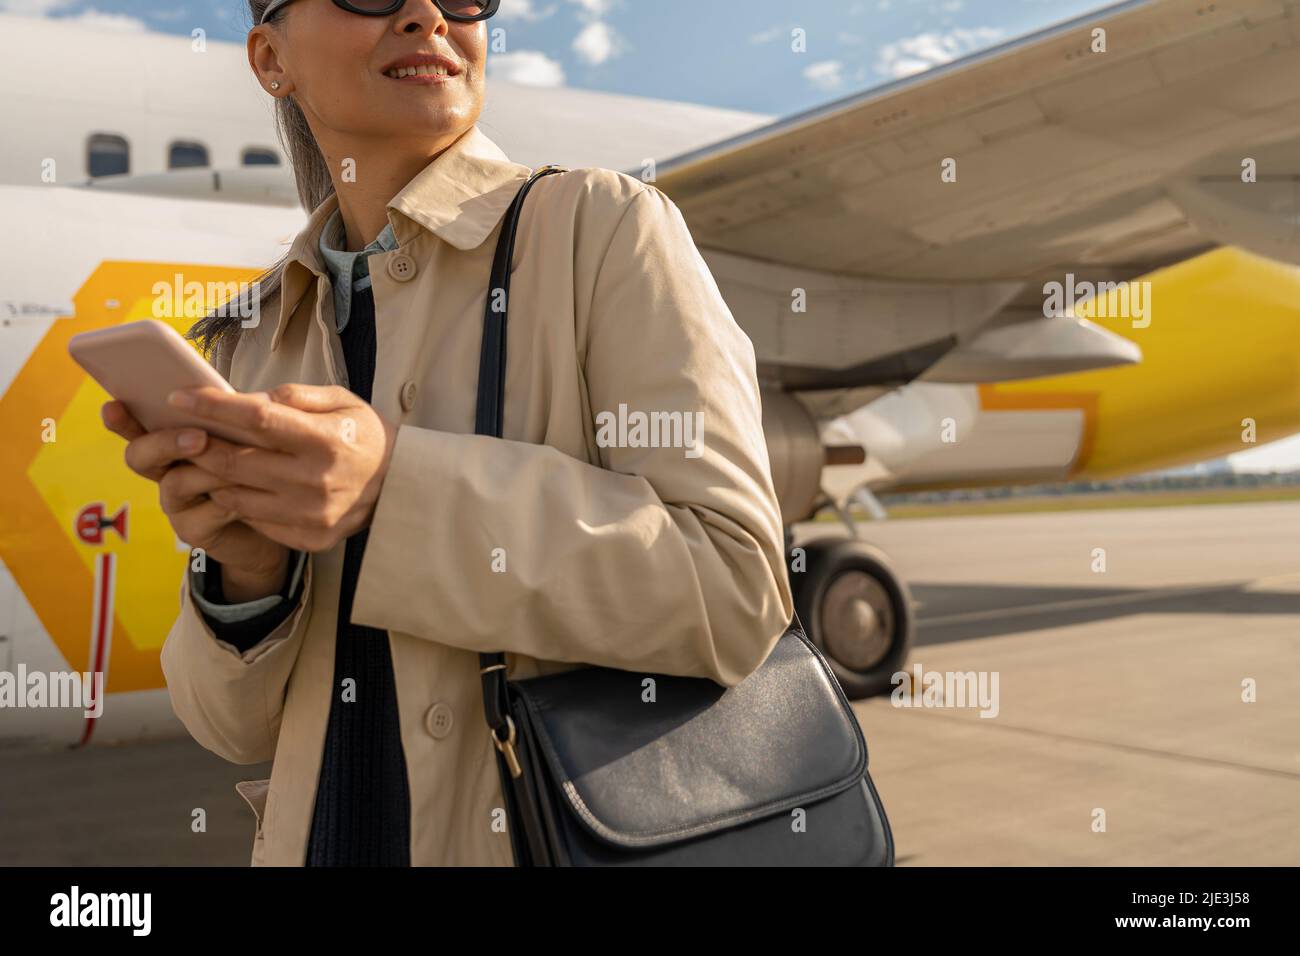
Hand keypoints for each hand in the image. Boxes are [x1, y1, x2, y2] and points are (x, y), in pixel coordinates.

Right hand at [101, 400, 290, 594]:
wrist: (277, 518)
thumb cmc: (260, 468)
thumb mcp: (249, 434)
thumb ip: (235, 415)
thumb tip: (237, 396)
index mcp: (173, 438)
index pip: (139, 422)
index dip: (122, 417)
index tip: (113, 406)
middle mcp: (166, 469)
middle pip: (140, 455)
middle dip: (164, 443)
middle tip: (199, 438)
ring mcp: (176, 502)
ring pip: (174, 483)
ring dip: (208, 473)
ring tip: (241, 467)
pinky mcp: (192, 529)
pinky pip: (202, 515)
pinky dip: (226, 504)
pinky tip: (249, 498)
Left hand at [162, 383, 398, 553]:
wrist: (400, 485)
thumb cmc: (362, 435)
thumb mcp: (339, 400)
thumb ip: (291, 397)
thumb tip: (242, 401)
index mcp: (324, 440)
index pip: (256, 420)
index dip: (212, 408)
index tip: (179, 397)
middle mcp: (316, 481)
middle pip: (235, 463)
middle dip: (200, 447)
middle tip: (184, 434)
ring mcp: (311, 515)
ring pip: (237, 497)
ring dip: (214, 478)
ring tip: (208, 461)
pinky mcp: (309, 537)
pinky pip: (255, 520)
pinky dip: (240, 502)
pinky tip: (241, 487)